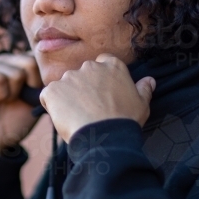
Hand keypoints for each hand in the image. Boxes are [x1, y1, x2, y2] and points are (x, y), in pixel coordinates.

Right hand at [0, 53, 42, 154]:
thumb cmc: (16, 120)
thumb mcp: (37, 100)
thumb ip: (44, 82)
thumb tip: (56, 71)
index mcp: (21, 63)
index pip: (39, 59)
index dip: (42, 78)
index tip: (37, 94)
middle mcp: (6, 60)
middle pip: (30, 63)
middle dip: (30, 86)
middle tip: (20, 99)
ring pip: (15, 73)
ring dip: (13, 94)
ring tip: (5, 100)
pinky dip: (0, 94)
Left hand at [38, 53, 155, 142]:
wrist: (104, 135)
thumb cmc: (125, 120)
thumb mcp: (142, 104)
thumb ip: (143, 89)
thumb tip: (150, 80)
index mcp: (112, 65)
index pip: (103, 63)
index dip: (100, 79)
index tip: (102, 93)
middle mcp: (89, 66)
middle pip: (82, 74)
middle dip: (82, 88)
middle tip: (89, 109)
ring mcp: (70, 77)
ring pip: (64, 85)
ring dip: (67, 97)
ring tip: (77, 116)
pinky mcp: (53, 89)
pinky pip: (48, 96)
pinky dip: (52, 105)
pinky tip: (63, 117)